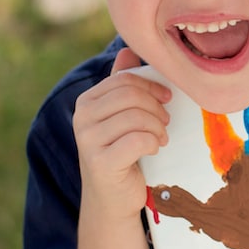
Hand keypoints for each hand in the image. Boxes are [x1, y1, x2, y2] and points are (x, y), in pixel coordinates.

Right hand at [73, 48, 171, 218]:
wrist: (113, 198)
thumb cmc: (122, 153)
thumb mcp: (122, 116)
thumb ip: (123, 86)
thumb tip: (127, 50)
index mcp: (87, 101)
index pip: (125, 79)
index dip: (152, 86)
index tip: (166, 99)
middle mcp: (81, 118)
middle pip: (131, 96)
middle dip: (156, 108)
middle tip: (165, 122)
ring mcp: (88, 141)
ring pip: (137, 118)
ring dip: (157, 128)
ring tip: (160, 138)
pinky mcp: (100, 162)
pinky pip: (138, 140)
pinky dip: (153, 143)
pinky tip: (153, 149)